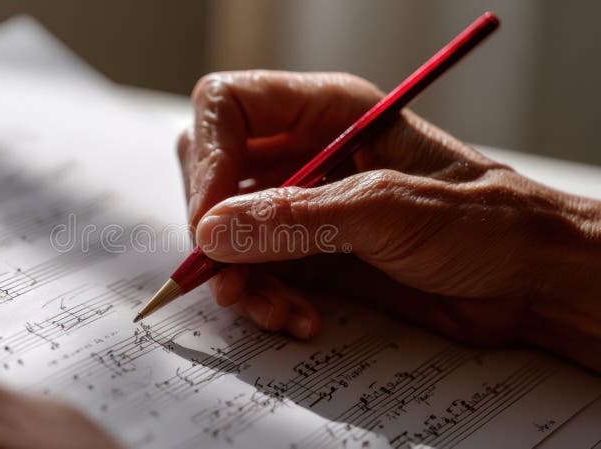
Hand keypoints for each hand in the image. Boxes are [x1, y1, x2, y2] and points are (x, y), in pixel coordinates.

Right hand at [179, 70, 600, 371]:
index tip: (210, 223)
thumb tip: (211, 232)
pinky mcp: (313, 253)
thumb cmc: (487, 222)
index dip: (208, 160)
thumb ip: (296, 218)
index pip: (229, 108)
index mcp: (327, 112)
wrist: (529, 282)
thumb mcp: (388, 210)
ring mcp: (307, 206)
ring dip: (240, 277)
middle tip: (228, 275)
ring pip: (230, 232)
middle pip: (216, 172)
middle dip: (214, 228)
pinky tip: (300, 319)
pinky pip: (259, 272)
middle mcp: (307, 153)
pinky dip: (267, 299)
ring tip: (273, 311)